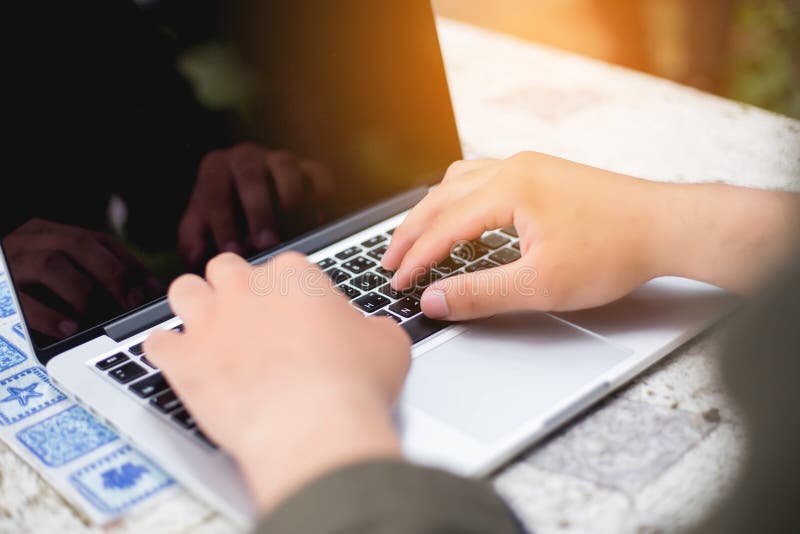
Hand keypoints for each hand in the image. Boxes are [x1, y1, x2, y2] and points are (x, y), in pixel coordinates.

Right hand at [2, 218, 158, 338]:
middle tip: (134, 303)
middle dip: (114, 274)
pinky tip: (69, 329)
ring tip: (100, 318)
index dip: (129, 263)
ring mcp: (9, 261)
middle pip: (79, 244)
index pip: (98, 240)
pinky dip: (49, 315)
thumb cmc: (20, 287)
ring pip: (52, 263)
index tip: (153, 289)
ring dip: (83, 292)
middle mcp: (29, 239)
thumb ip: (84, 276)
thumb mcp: (52, 274)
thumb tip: (135, 297)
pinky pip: (21, 300)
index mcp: (48, 233)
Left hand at [145, 252, 410, 510]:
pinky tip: (178, 360)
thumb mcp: (386, 344)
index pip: (283, 267)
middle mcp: (247, 289)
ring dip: (193, 305)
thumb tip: (371, 331)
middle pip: (227, 268)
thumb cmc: (351, 383)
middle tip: (248, 315)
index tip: (295, 313)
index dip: (288, 292)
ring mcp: (210, 322)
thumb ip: (371, 327)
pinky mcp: (184, 359)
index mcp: (295, 276)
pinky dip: (165, 350)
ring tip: (206, 327)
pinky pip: (156, 343)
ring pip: (183, 290)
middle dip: (234, 287)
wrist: (313, 424)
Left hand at [178, 143, 333, 267]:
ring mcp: (277, 160)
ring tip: (290, 216)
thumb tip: (195, 257)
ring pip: (285, 165)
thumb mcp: (199, 227)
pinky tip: (318, 215)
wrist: (245, 198)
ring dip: (289, 191)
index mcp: (216, 169)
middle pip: (250, 175)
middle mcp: (246, 158)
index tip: (232, 253)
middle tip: (265, 243)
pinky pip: (317, 173)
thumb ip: (192, 241)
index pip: (216, 193)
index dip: (223, 224)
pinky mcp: (306, 168)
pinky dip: (320, 190)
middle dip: (258, 211)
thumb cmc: (222, 215)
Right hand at [382, 152, 662, 318]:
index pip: (442, 228)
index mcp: (508, 189)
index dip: (415, 260)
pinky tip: (458, 215)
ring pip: (457, 182)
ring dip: (430, 211)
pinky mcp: (539, 172)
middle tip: (389, 262)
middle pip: (440, 198)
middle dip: (411, 233)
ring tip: (414, 238)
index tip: (397, 284)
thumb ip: (481, 294)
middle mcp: (512, 167)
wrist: (664, 225)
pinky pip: (479, 177)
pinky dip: (455, 198)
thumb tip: (435, 302)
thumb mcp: (541, 285)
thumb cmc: (613, 251)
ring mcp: (526, 165)